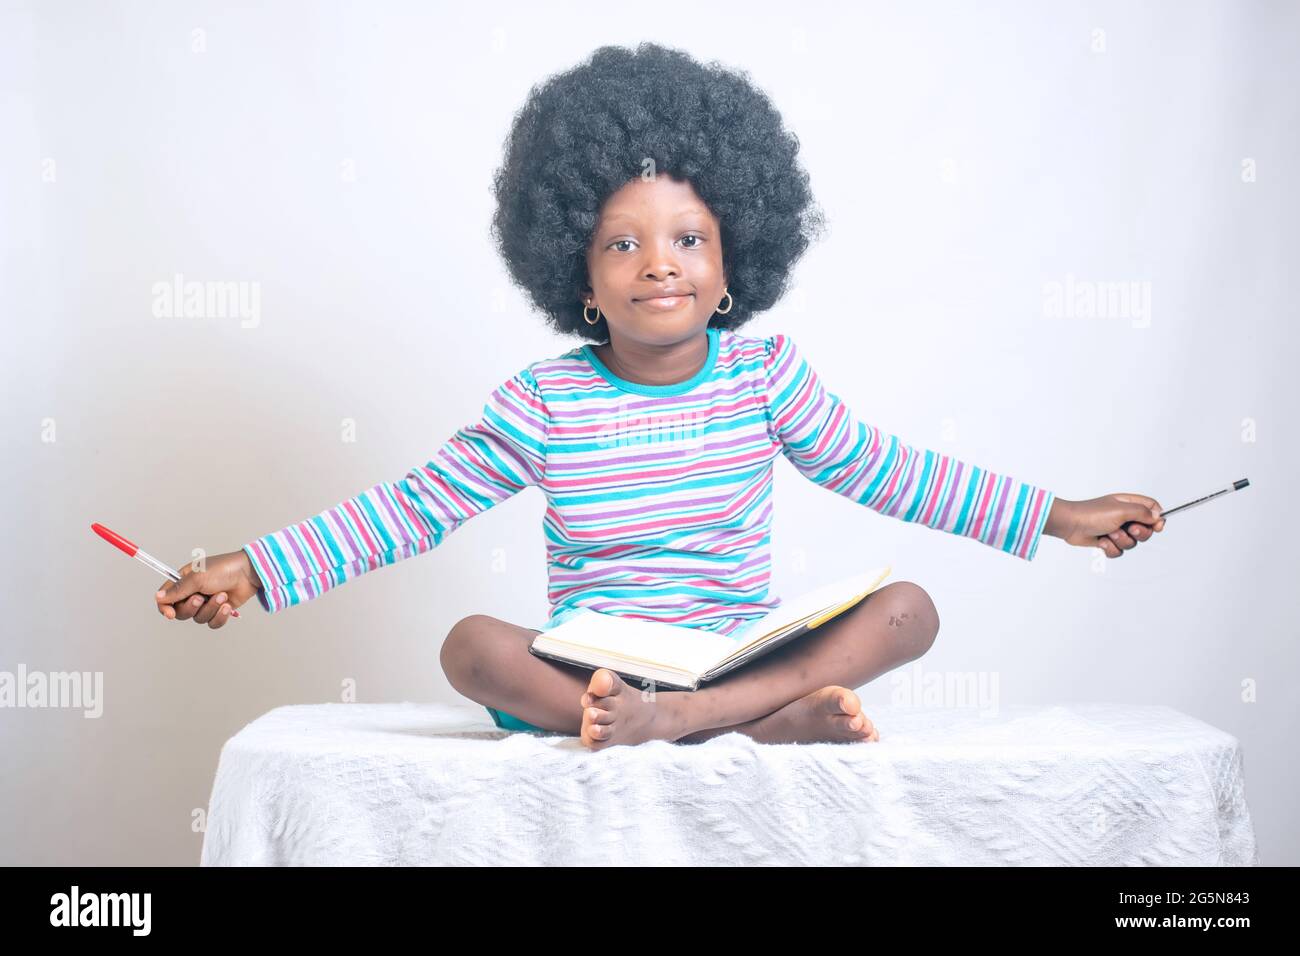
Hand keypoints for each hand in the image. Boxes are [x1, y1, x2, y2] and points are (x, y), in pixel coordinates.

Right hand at [155, 550, 261, 628]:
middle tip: (202, 597)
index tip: (170, 614)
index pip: (166, 599)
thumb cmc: (224, 569)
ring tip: (222, 596)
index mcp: (183, 581)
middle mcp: (193, 593)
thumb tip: (158, 598)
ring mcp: (206, 603)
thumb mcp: (197, 577)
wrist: (249, 573)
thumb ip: (177, 589)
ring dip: (211, 608)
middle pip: (181, 612)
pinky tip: (227, 606)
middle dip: (192, 607)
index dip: (165, 608)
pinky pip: (212, 623)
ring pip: (198, 618)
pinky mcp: (219, 610)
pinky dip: (220, 616)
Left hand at [1048, 494, 1165, 557]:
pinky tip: (1101, 541)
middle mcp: (1124, 516)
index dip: (1157, 518)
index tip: (1157, 526)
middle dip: (1138, 533)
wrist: (1070, 525)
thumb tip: (1158, 516)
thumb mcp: (1121, 510)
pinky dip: (1111, 548)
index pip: (1152, 509)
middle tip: (1127, 529)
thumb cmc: (1092, 514)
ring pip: (1132, 543)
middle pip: (1146, 530)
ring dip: (1121, 541)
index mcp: (1129, 504)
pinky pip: (1119, 551)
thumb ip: (1142, 512)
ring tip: (1108, 533)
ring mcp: (1116, 529)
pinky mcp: (1108, 541)